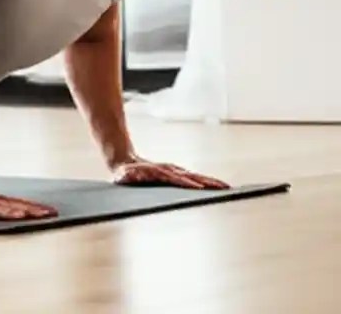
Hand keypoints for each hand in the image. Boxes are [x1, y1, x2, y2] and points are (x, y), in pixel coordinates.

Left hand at [111, 156, 229, 189]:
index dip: (187, 183)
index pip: (175, 178)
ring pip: (196, 176)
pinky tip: (219, 187)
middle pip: (191, 176)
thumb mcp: (122, 174)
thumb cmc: (124, 172)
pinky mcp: (177, 174)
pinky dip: (208, 182)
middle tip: (223, 188)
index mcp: (158, 172)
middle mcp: (169, 170)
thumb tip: (129, 175)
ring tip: (226, 188)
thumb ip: (126, 175)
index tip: (199, 188)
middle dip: (206, 182)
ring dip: (211, 182)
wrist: (124, 160)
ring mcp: (175, 171)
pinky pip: (195, 178)